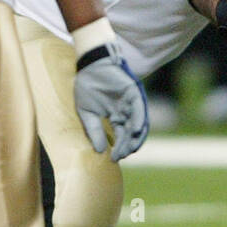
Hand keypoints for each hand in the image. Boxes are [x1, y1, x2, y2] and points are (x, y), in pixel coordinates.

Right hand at [74, 42, 148, 160]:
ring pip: (138, 123)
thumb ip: (94, 131)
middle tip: (122, 155)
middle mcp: (126, 112)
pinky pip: (139, 108)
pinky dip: (138, 119)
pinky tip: (135, 130)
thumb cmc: (87, 88)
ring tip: (131, 148)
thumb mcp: (87, 114)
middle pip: (130, 133)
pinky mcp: (134, 93)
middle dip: (127, 145)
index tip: (114, 159)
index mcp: (116, 117)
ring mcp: (131, 103)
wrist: (89, 67)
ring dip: (135, 136)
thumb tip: (99, 151)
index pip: (120, 136)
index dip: (118, 147)